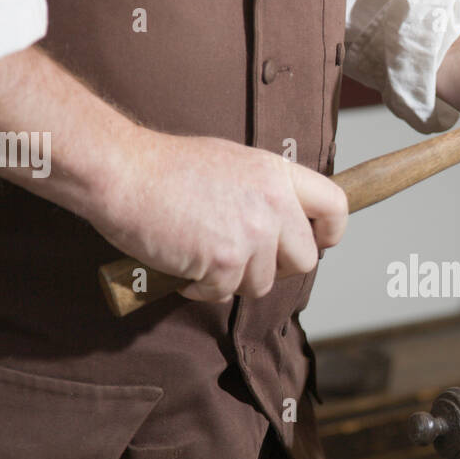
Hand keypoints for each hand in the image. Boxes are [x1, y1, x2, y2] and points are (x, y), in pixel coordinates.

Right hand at [92, 129, 347, 302]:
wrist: (123, 172)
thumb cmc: (166, 169)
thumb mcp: (232, 164)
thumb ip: (265, 192)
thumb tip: (284, 225)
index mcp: (278, 174)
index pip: (336, 206)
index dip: (329, 234)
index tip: (314, 243)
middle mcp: (274, 203)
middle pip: (305, 260)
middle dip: (276, 269)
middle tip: (243, 261)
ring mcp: (252, 233)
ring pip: (262, 284)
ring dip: (232, 280)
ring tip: (201, 255)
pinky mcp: (225, 260)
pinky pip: (223, 294)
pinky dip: (200, 288)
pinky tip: (182, 264)